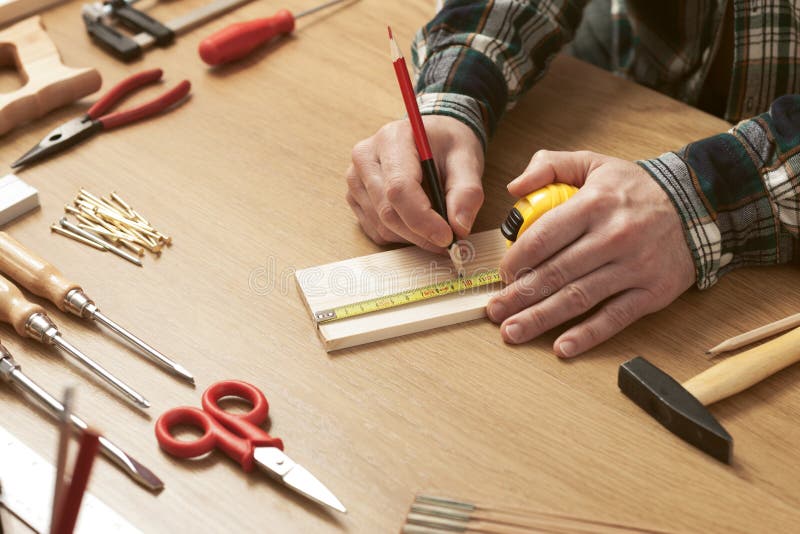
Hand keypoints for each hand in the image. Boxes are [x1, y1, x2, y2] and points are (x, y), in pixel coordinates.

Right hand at [346, 115, 484, 251]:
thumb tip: (459, 228)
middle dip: (421, 234)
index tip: (447, 237)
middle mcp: (366, 158)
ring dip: (413, 237)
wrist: (430, 138)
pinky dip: (402, 236)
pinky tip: (418, 222)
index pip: (399, 188)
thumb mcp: (467, 159)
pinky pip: (376, 231)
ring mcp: (356, 179)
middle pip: (388, 212)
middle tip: (450, 240)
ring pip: (382, 226)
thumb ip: (467, 192)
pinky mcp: (355, 198)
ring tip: (437, 226)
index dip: (423, 219)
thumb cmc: (447, 145)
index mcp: (392, 140)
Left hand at [487, 150, 695, 356]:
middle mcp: (613, 236)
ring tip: (513, 331)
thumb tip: (513, 187)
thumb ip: (549, 166)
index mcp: (594, 204)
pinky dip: (588, 335)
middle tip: (495, 311)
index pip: (544, 236)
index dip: (517, 259)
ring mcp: (634, 267)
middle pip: (556, 272)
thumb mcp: (593, 163)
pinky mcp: (652, 292)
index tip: (501, 275)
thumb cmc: (634, 189)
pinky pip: (615, 317)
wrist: (697, 206)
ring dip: (541, 318)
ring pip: (579, 298)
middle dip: (520, 296)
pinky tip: (562, 348)